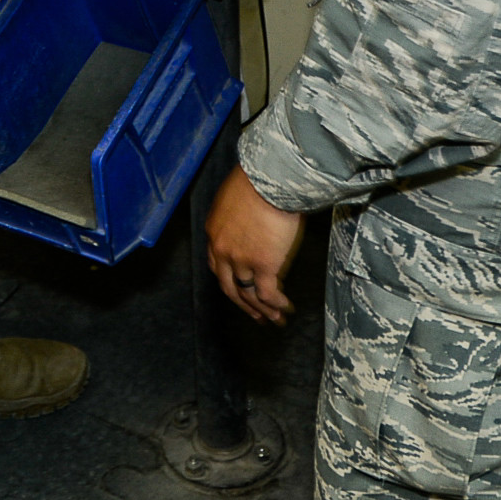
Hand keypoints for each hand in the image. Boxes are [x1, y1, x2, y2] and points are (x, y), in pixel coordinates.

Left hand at [206, 169, 304, 323]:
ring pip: (249, 295)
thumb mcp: (234, 196)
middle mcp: (223, 251)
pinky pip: (268, 293)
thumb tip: (251, 218)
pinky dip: (277, 304)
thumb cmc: (256, 179)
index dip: (229, 279)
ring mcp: (242, 260)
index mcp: (214, 233)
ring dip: (262, 310)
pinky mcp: (263, 265)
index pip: (217, 265)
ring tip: (274, 320)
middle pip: (230, 287)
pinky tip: (286, 309)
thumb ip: (237, 214)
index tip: (238, 289)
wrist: (269, 179)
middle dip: (242, 304)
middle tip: (254, 314)